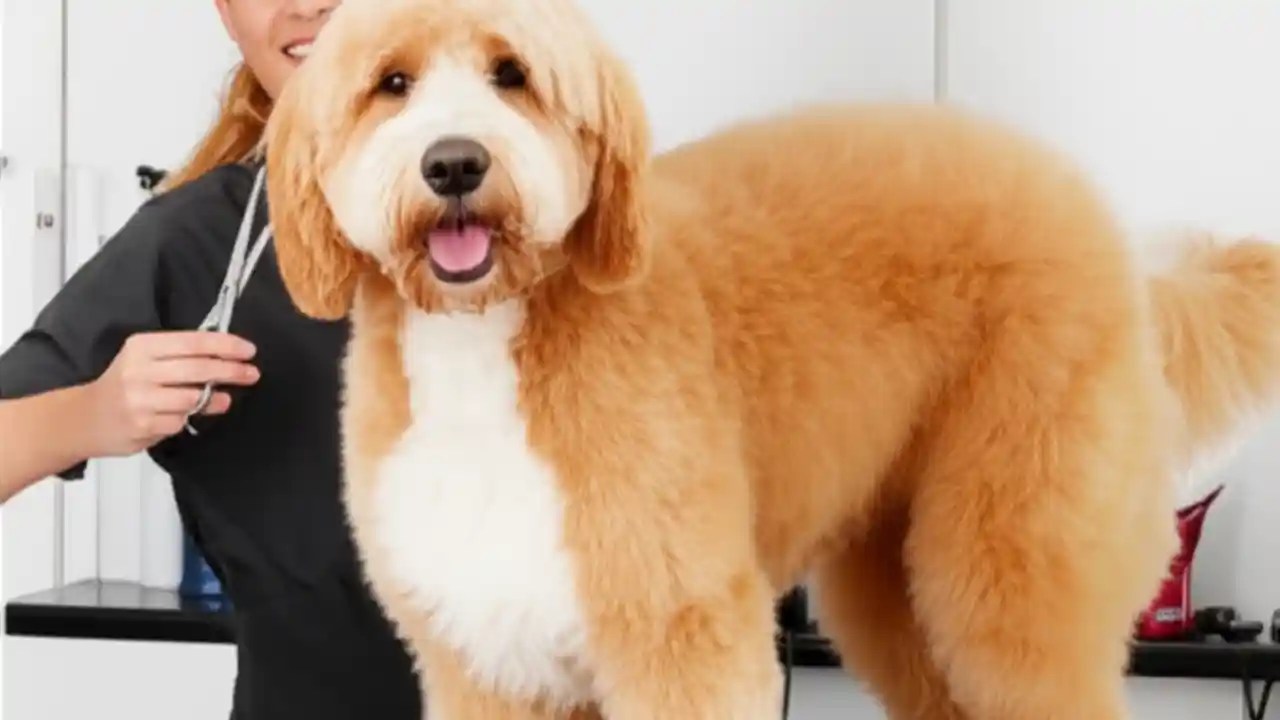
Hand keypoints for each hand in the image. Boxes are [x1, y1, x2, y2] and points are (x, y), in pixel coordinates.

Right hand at [83, 331, 259, 455]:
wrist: (85, 417)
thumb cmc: (125, 384)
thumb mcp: (146, 359)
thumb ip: (181, 356)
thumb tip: (227, 356)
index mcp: (143, 346)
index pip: (194, 342)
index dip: (226, 346)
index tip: (248, 350)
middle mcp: (139, 370)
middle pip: (198, 369)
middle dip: (231, 371)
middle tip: (251, 373)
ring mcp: (140, 399)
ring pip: (192, 398)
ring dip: (214, 399)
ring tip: (224, 399)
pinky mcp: (142, 425)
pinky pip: (179, 421)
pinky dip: (187, 419)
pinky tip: (183, 416)